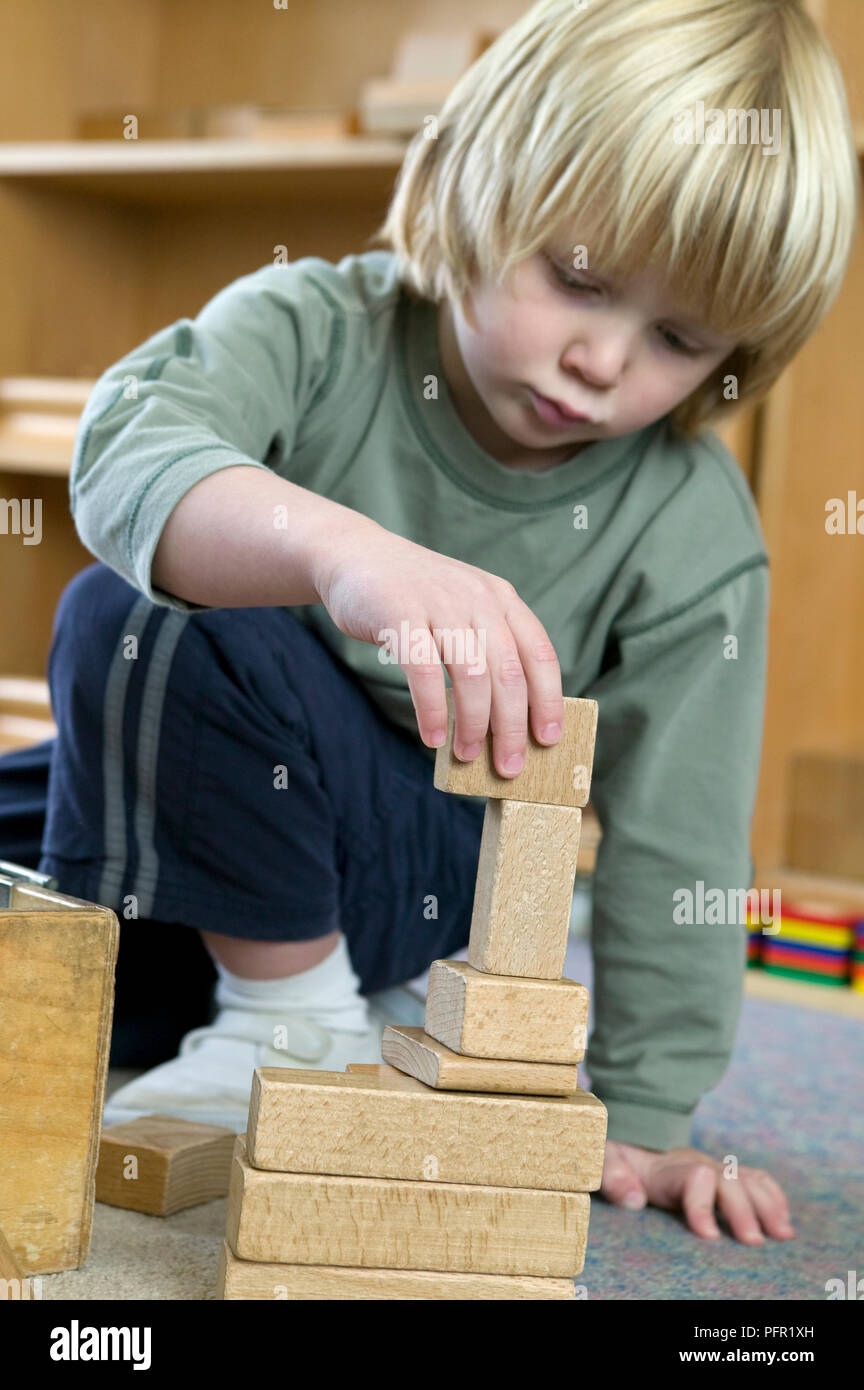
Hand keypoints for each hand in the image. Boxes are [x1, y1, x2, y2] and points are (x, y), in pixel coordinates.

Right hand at [314, 521, 563, 775]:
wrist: (356, 555)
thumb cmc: (414, 596)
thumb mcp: (463, 608)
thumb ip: (486, 647)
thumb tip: (505, 720)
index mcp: (501, 599)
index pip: (539, 654)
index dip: (549, 700)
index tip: (549, 739)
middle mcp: (477, 599)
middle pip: (508, 673)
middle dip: (512, 727)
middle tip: (509, 766)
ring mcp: (440, 603)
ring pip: (472, 675)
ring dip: (473, 724)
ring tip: (467, 754)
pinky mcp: (400, 613)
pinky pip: (424, 672)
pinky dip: (431, 711)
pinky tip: (433, 736)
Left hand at [600, 1139, 795, 1243]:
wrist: (631, 1139)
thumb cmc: (617, 1159)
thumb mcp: (603, 1162)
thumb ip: (613, 1177)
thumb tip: (635, 1200)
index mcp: (668, 1168)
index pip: (694, 1179)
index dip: (703, 1207)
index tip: (709, 1237)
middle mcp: (698, 1165)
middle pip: (729, 1180)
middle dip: (744, 1210)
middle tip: (754, 1243)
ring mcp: (714, 1168)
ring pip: (748, 1178)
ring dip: (768, 1204)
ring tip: (783, 1234)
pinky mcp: (724, 1175)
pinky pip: (756, 1178)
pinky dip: (774, 1196)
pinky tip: (784, 1220)